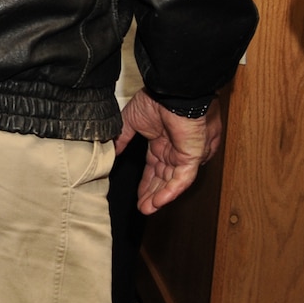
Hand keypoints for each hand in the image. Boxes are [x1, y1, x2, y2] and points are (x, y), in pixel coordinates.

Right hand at [115, 89, 223, 213]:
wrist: (172, 93)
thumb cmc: (155, 100)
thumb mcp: (130, 120)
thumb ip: (122, 137)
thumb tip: (111, 150)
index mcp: (162, 142)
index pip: (154, 167)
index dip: (146, 182)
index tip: (137, 195)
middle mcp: (174, 150)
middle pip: (163, 178)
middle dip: (152, 194)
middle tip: (142, 207)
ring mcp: (184, 154)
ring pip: (172, 182)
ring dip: (160, 197)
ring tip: (147, 209)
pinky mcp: (193, 157)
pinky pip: (183, 178)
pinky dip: (171, 191)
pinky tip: (158, 202)